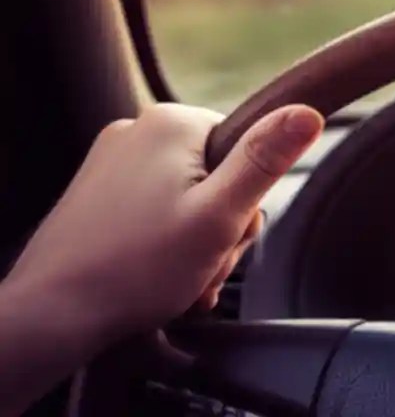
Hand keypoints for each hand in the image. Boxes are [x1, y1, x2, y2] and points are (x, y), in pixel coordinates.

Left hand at [6, 103, 322, 342]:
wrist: (53, 314)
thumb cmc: (135, 270)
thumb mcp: (219, 217)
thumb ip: (265, 161)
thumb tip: (307, 113)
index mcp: (171, 124)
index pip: (247, 146)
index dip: (248, 198)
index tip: (225, 233)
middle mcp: (137, 131)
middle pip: (219, 174)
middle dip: (220, 226)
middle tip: (201, 261)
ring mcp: (112, 161)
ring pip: (189, 196)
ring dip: (197, 241)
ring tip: (179, 274)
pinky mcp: (99, 191)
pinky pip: (157, 208)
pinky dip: (167, 241)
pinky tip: (160, 273)